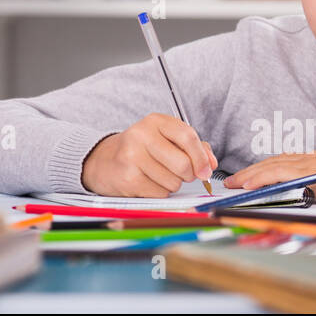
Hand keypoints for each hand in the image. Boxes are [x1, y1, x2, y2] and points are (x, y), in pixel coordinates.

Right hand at [80, 113, 217, 197]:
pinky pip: (160, 193)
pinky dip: (160, 192)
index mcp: (155, 121)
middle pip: (183, 164)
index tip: (206, 170)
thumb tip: (211, 164)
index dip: (201, 157)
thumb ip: (193, 146)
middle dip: (188, 175)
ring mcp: (132, 157)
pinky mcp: (128, 178)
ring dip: (172, 184)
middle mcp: (141, 135)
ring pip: (173, 182)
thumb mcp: (166, 138)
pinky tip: (148, 182)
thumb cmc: (142, 150)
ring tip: (158, 175)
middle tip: (181, 173)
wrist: (104, 161)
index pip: (187, 136)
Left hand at [224, 152, 315, 204]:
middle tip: (232, 181)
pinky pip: (279, 174)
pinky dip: (261, 179)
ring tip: (234, 184)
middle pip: (270, 163)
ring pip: (270, 167)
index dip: (261, 170)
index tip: (246, 177)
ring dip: (250, 175)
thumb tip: (301, 194)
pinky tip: (249, 185)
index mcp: (311, 160)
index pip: (279, 163)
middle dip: (249, 172)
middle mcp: (306, 159)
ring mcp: (306, 164)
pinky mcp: (308, 172)